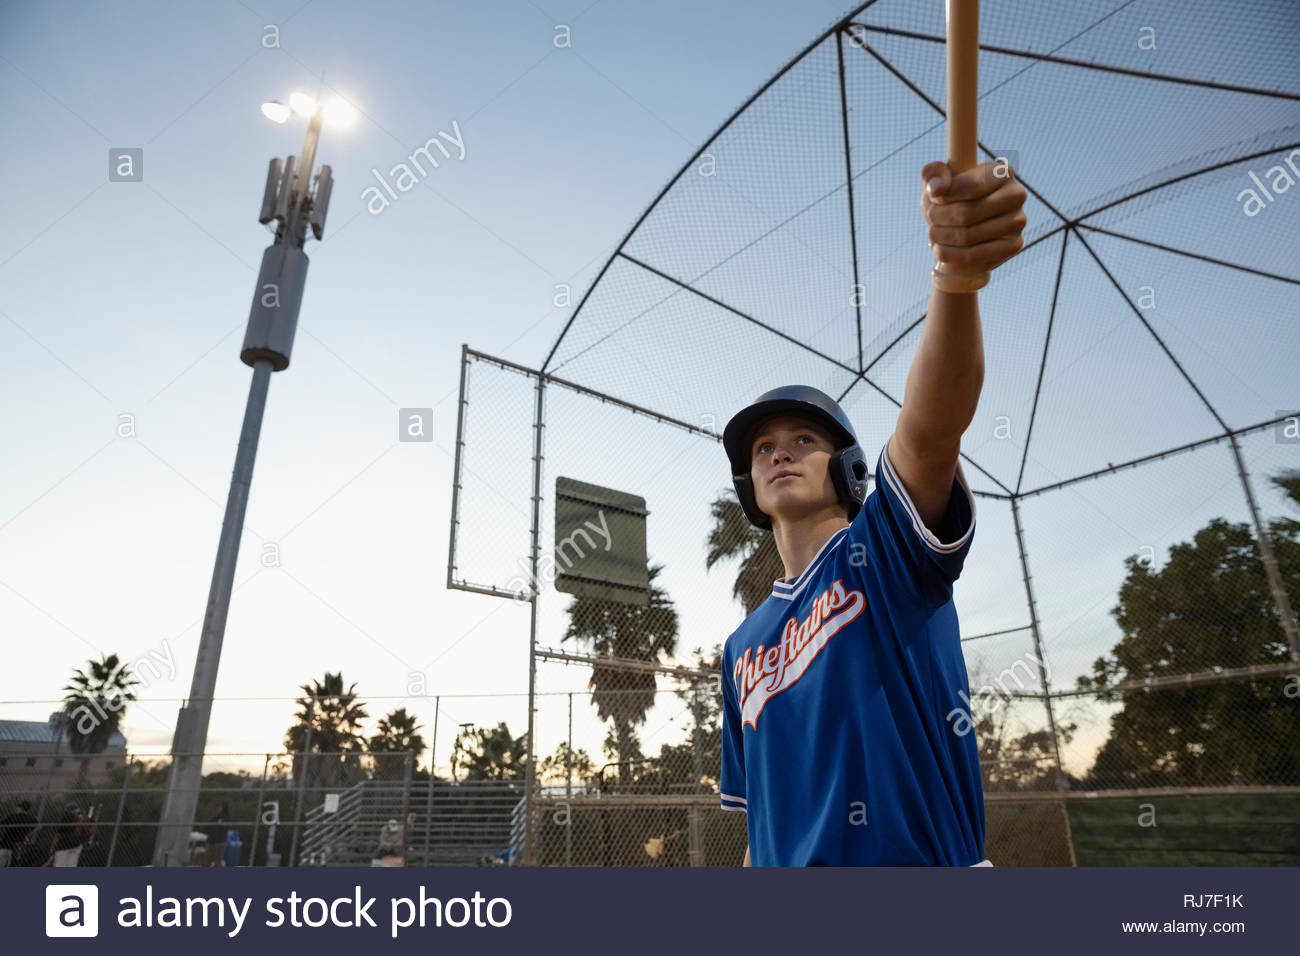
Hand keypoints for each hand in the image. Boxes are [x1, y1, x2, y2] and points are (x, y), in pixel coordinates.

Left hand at [920, 160, 1026, 276]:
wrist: (961, 225)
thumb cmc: (950, 197)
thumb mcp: (937, 181)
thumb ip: (933, 175)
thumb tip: (937, 189)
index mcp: (1001, 172)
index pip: (970, 186)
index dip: (944, 196)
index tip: (933, 198)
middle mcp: (1016, 194)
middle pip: (966, 213)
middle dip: (939, 217)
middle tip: (931, 219)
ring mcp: (1018, 221)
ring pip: (968, 236)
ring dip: (941, 237)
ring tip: (934, 234)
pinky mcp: (1014, 245)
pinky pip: (975, 256)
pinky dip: (950, 255)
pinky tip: (941, 249)